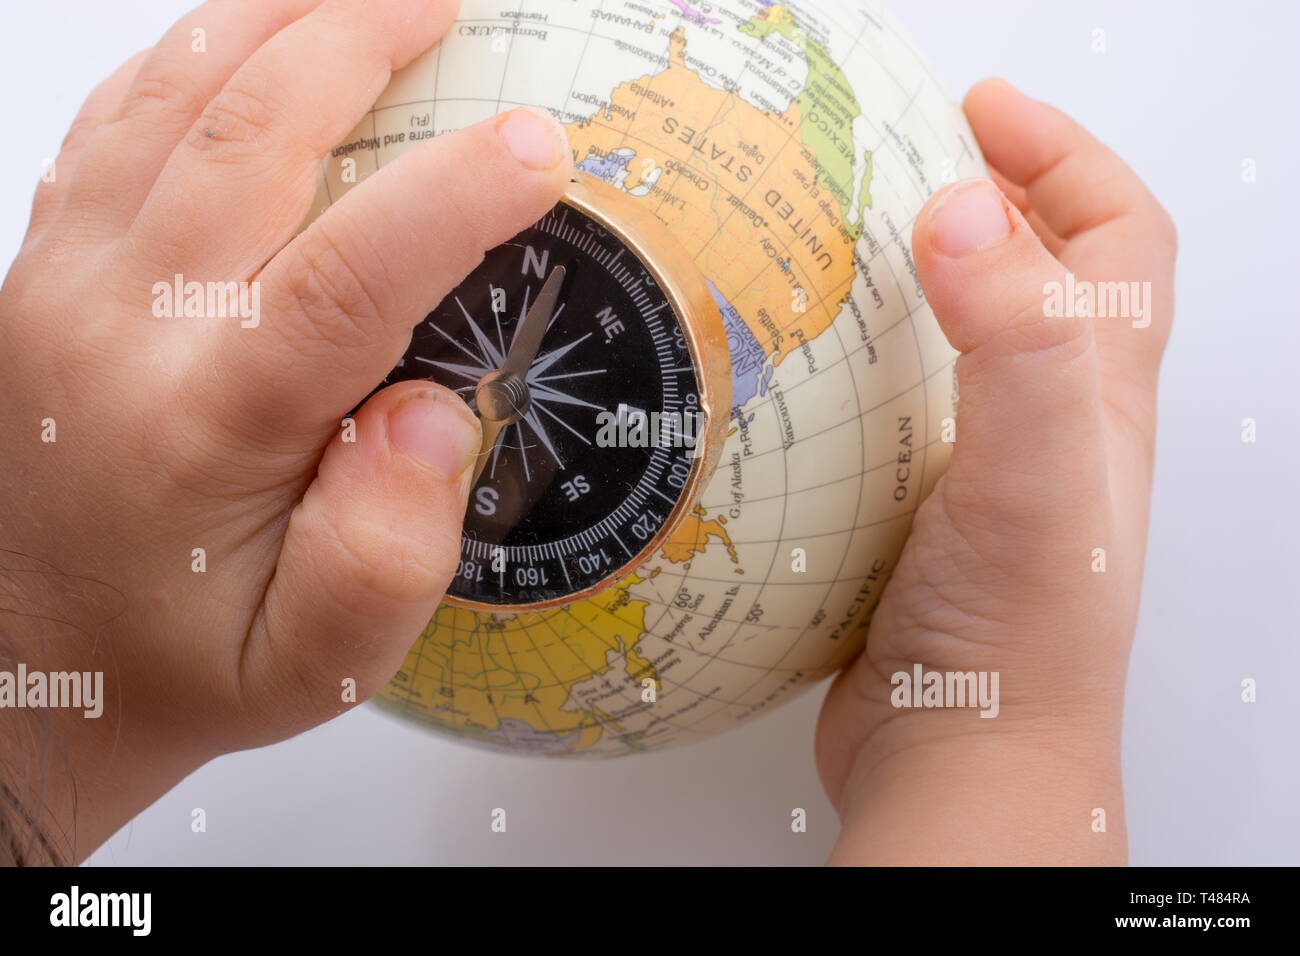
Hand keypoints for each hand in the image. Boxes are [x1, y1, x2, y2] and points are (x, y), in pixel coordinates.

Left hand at [0, 0, 570, 863]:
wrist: (26, 667)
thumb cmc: (181, 657)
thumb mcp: (312, 662)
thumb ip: (386, 555)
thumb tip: (435, 409)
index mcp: (208, 423)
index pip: (346, 277)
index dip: (451, 199)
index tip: (537, 147)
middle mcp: (121, 328)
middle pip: (247, 131)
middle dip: (363, 43)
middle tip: (449, 8)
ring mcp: (64, 283)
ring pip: (170, 95)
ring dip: (276, 21)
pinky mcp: (41, 269)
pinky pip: (111, 119)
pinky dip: (185, 54)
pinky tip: (243, 40)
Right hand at [815, 79, 1176, 863]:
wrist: (959, 755)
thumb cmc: (1019, 635)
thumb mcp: (1035, 472)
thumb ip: (1016, 339)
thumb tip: (965, 208)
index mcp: (1096, 394)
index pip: (1119, 238)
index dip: (1063, 155)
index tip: (979, 111)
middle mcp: (1049, 421)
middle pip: (1040, 275)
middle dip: (984, 197)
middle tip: (900, 160)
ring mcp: (979, 466)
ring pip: (957, 342)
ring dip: (911, 280)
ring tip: (839, 246)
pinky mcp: (912, 508)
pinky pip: (887, 409)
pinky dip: (850, 367)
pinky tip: (792, 369)